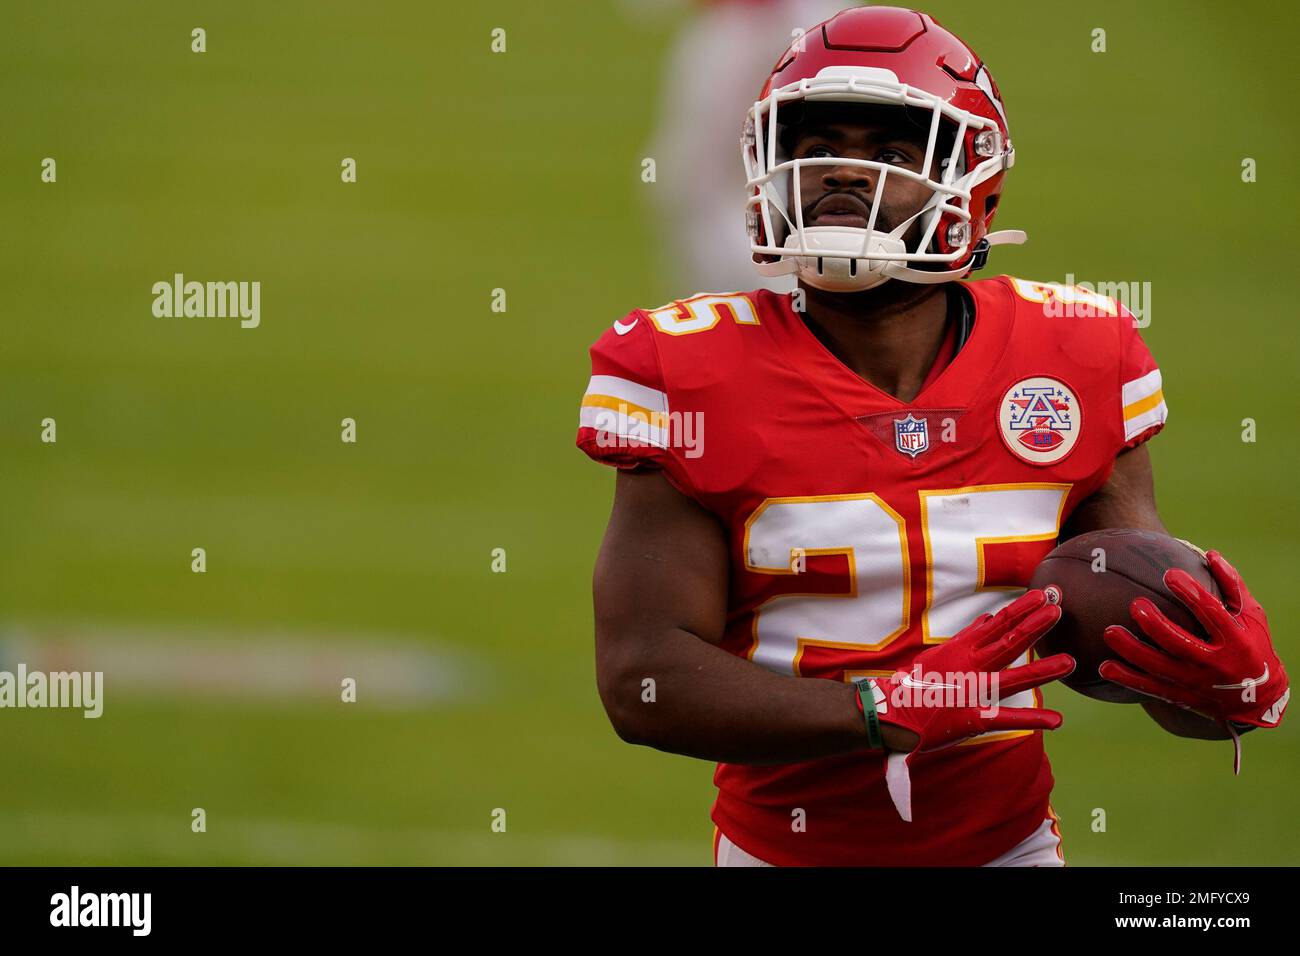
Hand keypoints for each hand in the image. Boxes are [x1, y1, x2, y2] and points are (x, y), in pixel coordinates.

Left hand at [864, 590, 1073, 821]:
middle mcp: (969, 680)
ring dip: (1023, 614)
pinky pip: (979, 630)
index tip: (1058, 723)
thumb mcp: (916, 755)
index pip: (1006, 718)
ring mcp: (962, 659)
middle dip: (1034, 634)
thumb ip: (905, 781)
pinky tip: (1009, 609)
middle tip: (1059, 615)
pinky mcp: (954, 648)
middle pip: (1008, 653)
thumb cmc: (912, 732)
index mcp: (968, 712)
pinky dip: (995, 620)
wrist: (888, 706)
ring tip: (1047, 598)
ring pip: (999, 632)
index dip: (1031, 721)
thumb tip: (901, 811)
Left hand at [1099, 551, 1288, 728]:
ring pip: (1160, 668)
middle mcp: (1216, 664)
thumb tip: (1210, 554)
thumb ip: (1232, 585)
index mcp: (1235, 640)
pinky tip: (1104, 667)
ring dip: (1132, 650)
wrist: (1259, 699)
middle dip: (1155, 625)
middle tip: (1135, 605)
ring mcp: (1197, 683)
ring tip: (1109, 632)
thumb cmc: (1253, 645)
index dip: (1191, 593)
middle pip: (1180, 643)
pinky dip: (1127, 679)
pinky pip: (1151, 688)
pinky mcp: (1183, 696)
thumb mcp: (1252, 616)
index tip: (1169, 574)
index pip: (1211, 613)